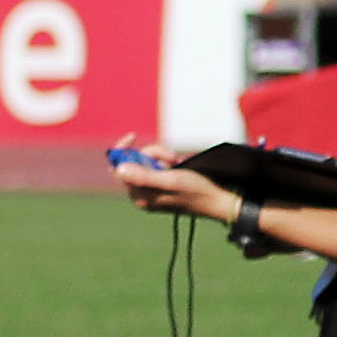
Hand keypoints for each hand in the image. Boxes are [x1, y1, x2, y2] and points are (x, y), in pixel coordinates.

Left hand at [108, 135, 236, 222]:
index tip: (133, 136)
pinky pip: (158, 165)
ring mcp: (153, 189)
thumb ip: (143, 176)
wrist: (217, 200)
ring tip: (179, 162)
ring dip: (163, 156)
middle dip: (153, 154)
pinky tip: (181, 164)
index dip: (123, 151)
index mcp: (139, 196)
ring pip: (148, 161)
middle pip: (135, 162)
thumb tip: (119, 169)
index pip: (119, 169)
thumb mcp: (169, 180)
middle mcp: (143, 194)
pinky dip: (168, 161)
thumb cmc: (195, 190)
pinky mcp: (163, 184)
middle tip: (172, 158)